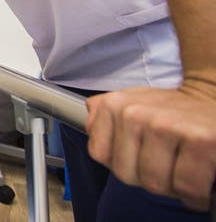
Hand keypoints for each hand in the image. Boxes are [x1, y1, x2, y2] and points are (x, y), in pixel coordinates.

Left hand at [86, 83, 215, 210]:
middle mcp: (133, 112)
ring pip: (156, 183)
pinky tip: (200, 177)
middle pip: (127, 174)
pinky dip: (196, 192)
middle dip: (149, 177)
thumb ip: (104, 115)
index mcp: (113, 105)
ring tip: (183, 168)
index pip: (100, 154)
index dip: (123, 163)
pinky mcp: (197, 139)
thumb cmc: (172, 109)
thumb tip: (89, 127)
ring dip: (173, 186)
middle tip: (167, 164)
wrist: (212, 99)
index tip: (141, 157)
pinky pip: (187, 186)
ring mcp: (163, 125)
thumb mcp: (131, 102)